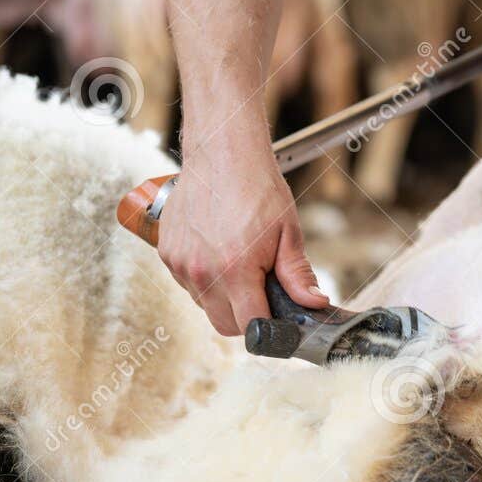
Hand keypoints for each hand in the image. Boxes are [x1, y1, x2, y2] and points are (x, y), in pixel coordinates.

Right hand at [158, 127, 327, 335]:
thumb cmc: (257, 188)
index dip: (269, 328)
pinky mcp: (167, 253)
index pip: (251, 327)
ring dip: (223, 298)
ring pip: (204, 305)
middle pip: (225, 325)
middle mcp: (202, 272)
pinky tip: (218, 252)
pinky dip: (204, 279)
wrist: (222, 153)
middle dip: (246, 316)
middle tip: (262, 290)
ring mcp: (180, 264)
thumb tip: (314, 304)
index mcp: (235, 270)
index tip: (278, 317)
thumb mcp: (288, 232)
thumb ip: (297, 275)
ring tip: (239, 263)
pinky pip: (188, 284)